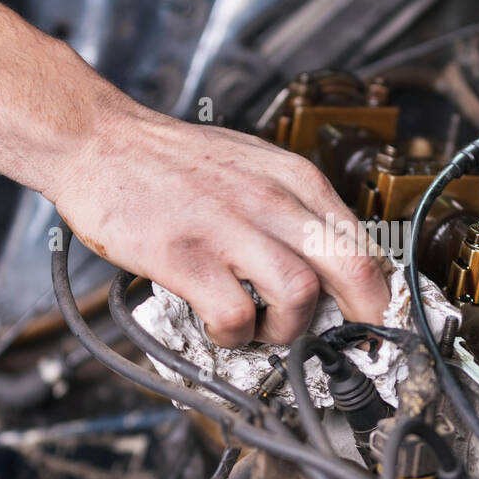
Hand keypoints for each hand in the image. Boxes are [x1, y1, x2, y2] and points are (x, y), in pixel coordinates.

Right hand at [52, 108, 390, 347]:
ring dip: (288, 329)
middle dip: (364, 314)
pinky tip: (220, 325)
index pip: (364, 240)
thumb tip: (334, 260)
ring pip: (301, 295)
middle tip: (349, 338)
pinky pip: (235, 317)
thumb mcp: (255, 166)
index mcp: (294, 178)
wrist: (99, 140)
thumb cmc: (174, 161)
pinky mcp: (185, 257)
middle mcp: (271, 199)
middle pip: (353, 267)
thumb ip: (295, 208)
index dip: (378, 291)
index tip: (373, 317)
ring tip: (262, 328)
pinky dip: (235, 335)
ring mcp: (228, 228)